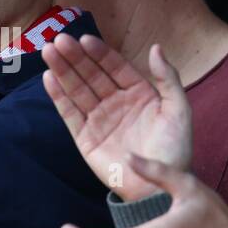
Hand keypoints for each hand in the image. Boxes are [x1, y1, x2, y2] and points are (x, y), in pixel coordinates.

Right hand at [42, 33, 190, 201]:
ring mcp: (99, 119)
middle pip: (91, 75)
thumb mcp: (179, 110)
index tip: (85, 39)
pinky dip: (59, 97)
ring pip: (77, 90)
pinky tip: (49, 79)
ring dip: (62, 71)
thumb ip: (168, 79)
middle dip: (75, 57)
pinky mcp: (85, 138)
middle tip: (59, 40)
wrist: (159, 188)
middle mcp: (116, 103)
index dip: (99, 53)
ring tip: (49, 52)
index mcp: (138, 93)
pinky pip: (70, 114)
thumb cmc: (174, 151)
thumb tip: (156, 48)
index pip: (114, 67)